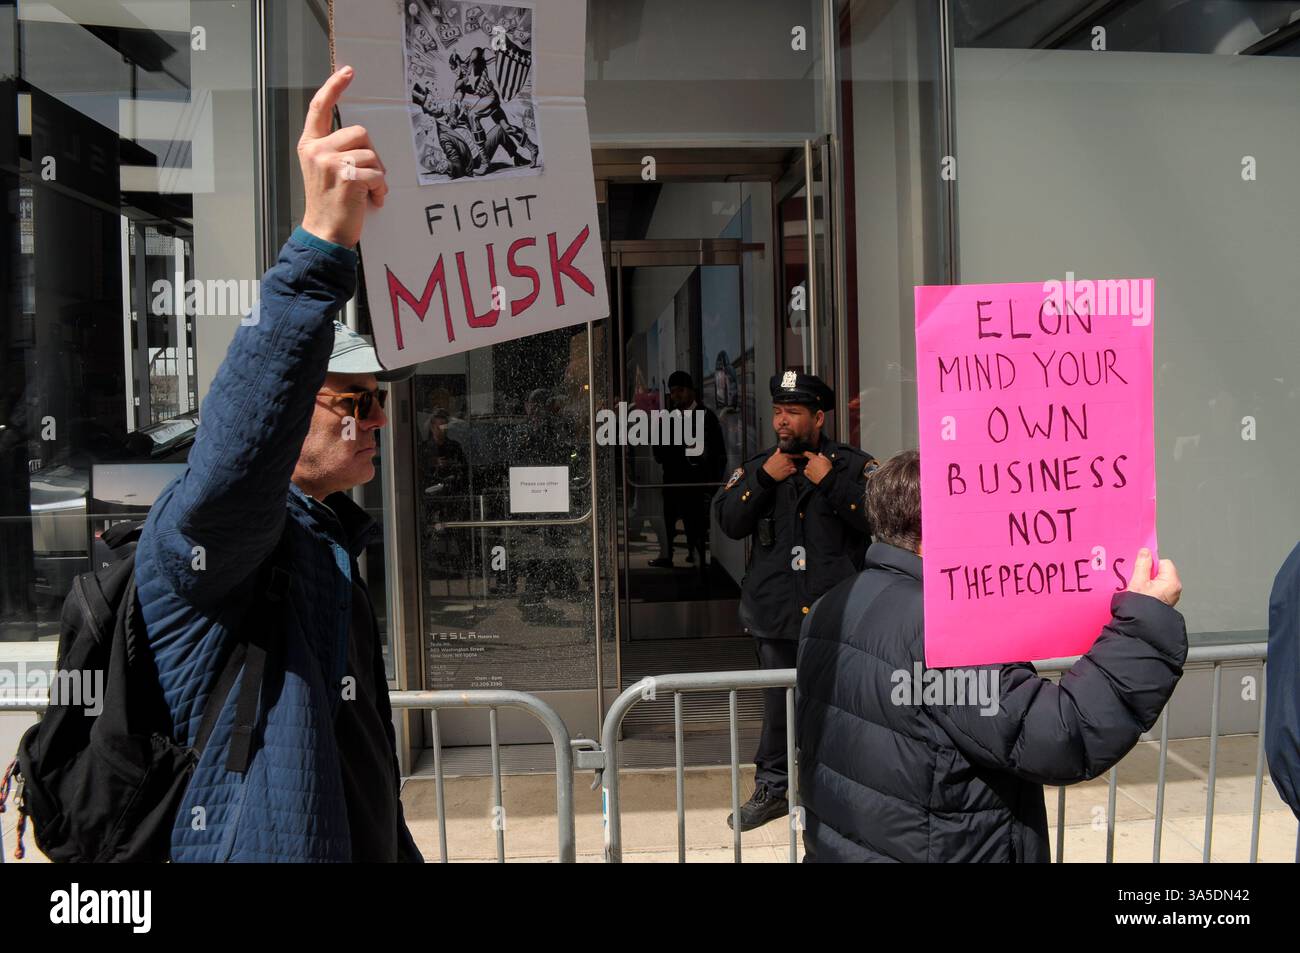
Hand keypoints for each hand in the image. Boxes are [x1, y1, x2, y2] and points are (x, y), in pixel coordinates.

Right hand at [298, 66, 388, 248]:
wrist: (323, 234)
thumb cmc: (329, 204)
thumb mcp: (322, 170)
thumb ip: (334, 149)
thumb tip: (361, 139)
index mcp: (309, 145)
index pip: (319, 107)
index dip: (334, 87)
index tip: (347, 72)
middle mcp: (316, 150)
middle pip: (359, 132)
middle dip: (371, 155)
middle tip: (367, 177)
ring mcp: (330, 162)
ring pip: (371, 154)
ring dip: (377, 175)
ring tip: (367, 192)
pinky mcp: (346, 177)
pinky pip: (377, 174)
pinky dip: (380, 190)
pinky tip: (372, 200)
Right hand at [761, 450, 797, 481]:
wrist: (767, 474)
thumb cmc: (768, 466)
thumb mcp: (772, 457)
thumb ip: (777, 453)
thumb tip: (779, 449)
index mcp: (783, 455)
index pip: (793, 455)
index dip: (798, 455)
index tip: (802, 455)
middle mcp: (786, 460)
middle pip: (793, 461)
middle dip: (790, 464)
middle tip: (784, 466)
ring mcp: (788, 466)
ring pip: (793, 466)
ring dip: (791, 468)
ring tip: (784, 470)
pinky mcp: (789, 471)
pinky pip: (794, 470)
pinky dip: (793, 471)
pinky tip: (788, 472)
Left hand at [803, 451, 831, 484]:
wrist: (826, 478)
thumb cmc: (827, 469)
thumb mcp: (826, 460)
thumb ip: (822, 456)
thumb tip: (820, 454)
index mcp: (814, 458)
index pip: (807, 454)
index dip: (806, 453)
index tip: (804, 453)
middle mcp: (810, 463)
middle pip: (809, 461)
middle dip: (812, 463)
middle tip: (818, 466)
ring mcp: (808, 469)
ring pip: (808, 467)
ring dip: (810, 468)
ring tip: (817, 471)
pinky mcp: (807, 474)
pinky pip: (806, 472)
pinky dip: (808, 472)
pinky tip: (813, 473)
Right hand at [1126, 548, 1180, 606]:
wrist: (1139, 626)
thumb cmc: (1141, 607)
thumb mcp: (1139, 581)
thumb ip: (1143, 564)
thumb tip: (1146, 552)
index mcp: (1172, 582)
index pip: (1163, 563)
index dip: (1151, 565)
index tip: (1141, 570)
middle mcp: (1174, 589)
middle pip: (1161, 572)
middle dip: (1149, 574)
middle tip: (1139, 581)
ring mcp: (1170, 597)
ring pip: (1158, 581)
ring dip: (1147, 582)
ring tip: (1139, 590)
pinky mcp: (1164, 602)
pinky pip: (1157, 590)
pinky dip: (1149, 590)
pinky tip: (1141, 596)